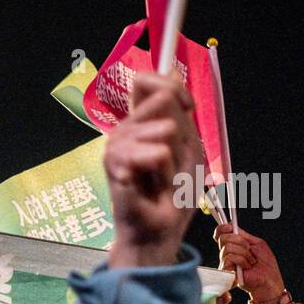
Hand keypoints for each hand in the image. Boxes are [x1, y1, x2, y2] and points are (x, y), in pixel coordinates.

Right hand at [104, 72, 200, 268]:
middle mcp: (125, 129)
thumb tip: (172, 72)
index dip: (172, 86)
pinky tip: (149, 188)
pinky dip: (166, 172)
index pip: (147, 81)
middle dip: (180, 133)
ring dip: (174, 160)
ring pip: (165, 128)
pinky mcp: (115, 163)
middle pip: (162, 99)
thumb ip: (178, 112)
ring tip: (160, 180)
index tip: (186, 109)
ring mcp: (116, 145)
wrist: (157, 232)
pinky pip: (158, 152)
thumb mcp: (188, 147)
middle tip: (170, 164)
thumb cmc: (173, 195)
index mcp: (141, 123)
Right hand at [213, 223, 284, 302]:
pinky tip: (247, 267)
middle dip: (239, 241)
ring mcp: (225, 262)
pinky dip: (242, 260)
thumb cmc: (265, 265)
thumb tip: (230, 225)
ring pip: (228, 247)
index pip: (220, 234)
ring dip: (244, 253)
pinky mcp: (226, 271)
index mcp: (234, 245)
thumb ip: (243, 235)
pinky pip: (230, 257)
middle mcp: (227, 253)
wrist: (268, 280)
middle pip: (223, 238)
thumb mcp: (257, 243)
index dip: (222, 228)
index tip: (230, 227)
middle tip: (249, 248)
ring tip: (250, 261)